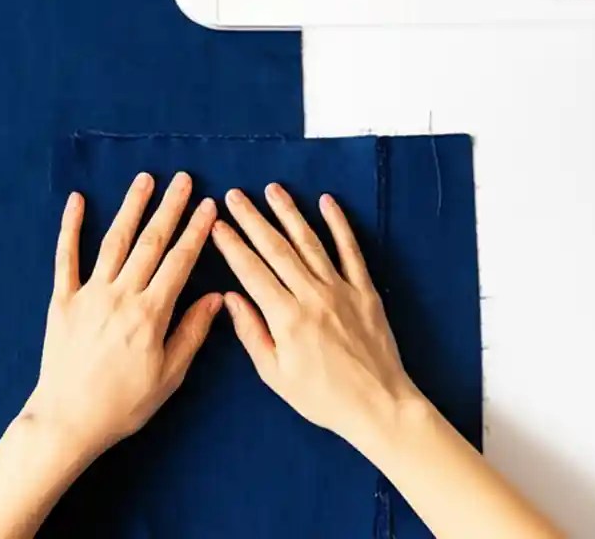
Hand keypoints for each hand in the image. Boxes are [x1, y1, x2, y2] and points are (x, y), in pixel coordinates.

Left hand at [24, 172, 221, 456]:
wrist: (68, 420)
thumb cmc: (123, 405)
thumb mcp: (169, 376)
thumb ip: (191, 333)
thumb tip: (216, 298)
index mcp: (151, 314)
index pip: (180, 262)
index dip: (196, 232)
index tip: (209, 206)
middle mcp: (121, 296)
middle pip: (150, 243)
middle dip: (169, 208)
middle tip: (183, 179)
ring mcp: (89, 295)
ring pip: (114, 241)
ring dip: (131, 208)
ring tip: (145, 180)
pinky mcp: (62, 301)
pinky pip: (66, 258)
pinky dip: (70, 227)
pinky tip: (77, 201)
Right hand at [211, 184, 421, 448]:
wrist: (378, 405)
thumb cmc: (323, 398)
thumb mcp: (275, 375)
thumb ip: (252, 333)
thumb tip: (230, 299)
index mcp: (286, 318)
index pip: (251, 271)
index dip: (231, 244)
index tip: (216, 224)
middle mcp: (312, 296)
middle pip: (276, 248)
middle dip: (252, 219)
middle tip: (234, 195)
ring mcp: (341, 289)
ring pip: (310, 242)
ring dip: (289, 213)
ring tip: (272, 189)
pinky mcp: (365, 291)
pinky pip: (350, 250)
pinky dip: (339, 224)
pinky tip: (328, 203)